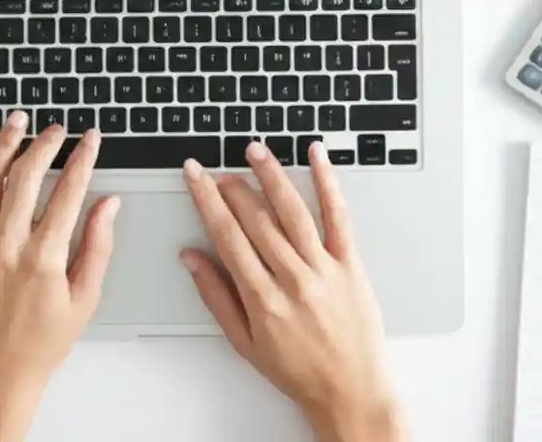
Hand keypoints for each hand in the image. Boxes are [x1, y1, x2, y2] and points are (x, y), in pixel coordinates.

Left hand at [0, 112, 118, 441]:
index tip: (89, 139)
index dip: (82, 158)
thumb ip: (97, 246)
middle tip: (55, 128)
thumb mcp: (84, 299)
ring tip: (15, 124)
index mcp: (43, 258)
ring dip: (2, 146)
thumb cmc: (39, 345)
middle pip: (25, 176)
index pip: (68, 191)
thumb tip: (108, 205)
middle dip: (44, 144)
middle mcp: (6, 247)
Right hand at [180, 141, 406, 441]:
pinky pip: (338, 216)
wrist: (351, 390)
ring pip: (293, 211)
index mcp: (262, 299)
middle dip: (233, 188)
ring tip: (255, 151)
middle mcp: (292, 279)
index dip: (206, 200)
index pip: (227, 236)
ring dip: (271, 176)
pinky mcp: (351, 264)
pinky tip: (317, 157)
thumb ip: (216, 296)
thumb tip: (191, 257)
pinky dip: (328, 183)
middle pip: (256, 220)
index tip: (195, 176)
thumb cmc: (298, 370)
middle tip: (218, 168)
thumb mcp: (244, 343)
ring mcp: (324, 268)